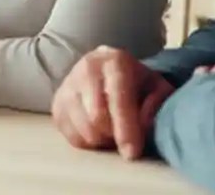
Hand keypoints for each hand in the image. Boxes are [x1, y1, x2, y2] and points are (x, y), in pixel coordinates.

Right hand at [51, 46, 174, 160]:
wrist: (106, 69)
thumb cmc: (135, 82)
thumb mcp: (157, 87)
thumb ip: (158, 104)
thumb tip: (144, 124)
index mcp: (114, 61)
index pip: (117, 99)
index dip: (125, 128)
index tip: (131, 153)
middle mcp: (86, 68)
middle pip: (96, 117)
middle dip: (113, 135)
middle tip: (124, 136)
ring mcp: (67, 84)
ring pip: (82, 129)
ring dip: (101, 139)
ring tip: (112, 131)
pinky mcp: (56, 102)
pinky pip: (70, 136)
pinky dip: (87, 141)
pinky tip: (97, 130)